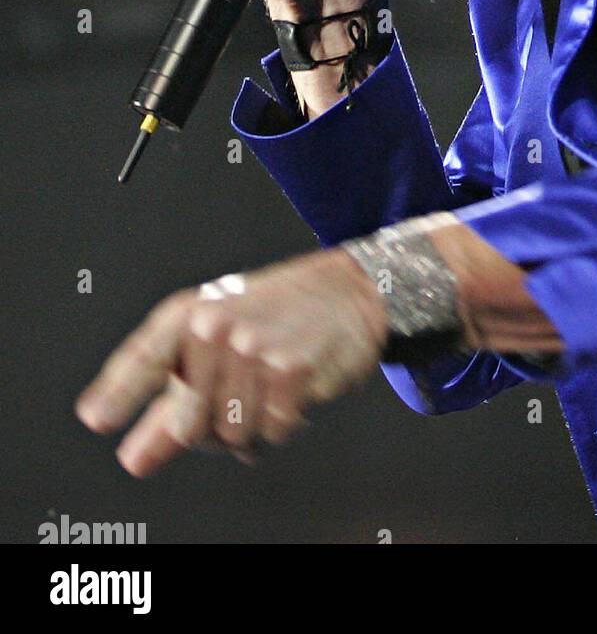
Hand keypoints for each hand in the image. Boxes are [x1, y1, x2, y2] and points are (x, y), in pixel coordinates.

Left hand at [75, 249, 387, 476]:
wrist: (348, 290)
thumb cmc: (273, 316)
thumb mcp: (216, 343)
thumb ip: (173, 401)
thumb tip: (135, 459)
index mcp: (188, 315)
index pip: (145, 359)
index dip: (119, 392)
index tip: (96, 419)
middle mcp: (215, 326)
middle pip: (190, 426)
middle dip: (210, 432)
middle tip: (236, 402)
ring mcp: (253, 346)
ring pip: (234, 435)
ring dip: (253, 428)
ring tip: (270, 388)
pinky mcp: (291, 368)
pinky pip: (273, 431)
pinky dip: (284, 423)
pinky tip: (294, 390)